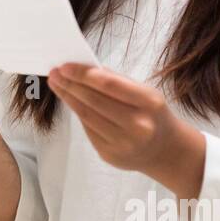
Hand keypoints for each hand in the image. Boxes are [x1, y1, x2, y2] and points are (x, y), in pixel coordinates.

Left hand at [47, 63, 205, 198]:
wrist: (165, 151)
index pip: (109, 85)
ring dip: (68, 98)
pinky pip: (88, 129)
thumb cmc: (152, 114)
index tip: (65, 66)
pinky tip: (72, 102)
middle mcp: (137, 125)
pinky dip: (79, 113)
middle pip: (94, 101)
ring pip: (87, 116)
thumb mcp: (144, 92)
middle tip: (55, 73)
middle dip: (70, 85)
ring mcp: (123, 143)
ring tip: (57, 84)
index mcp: (149, 103)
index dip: (83, 75)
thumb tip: (83, 67)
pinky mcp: (110, 154)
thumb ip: (117, 80)